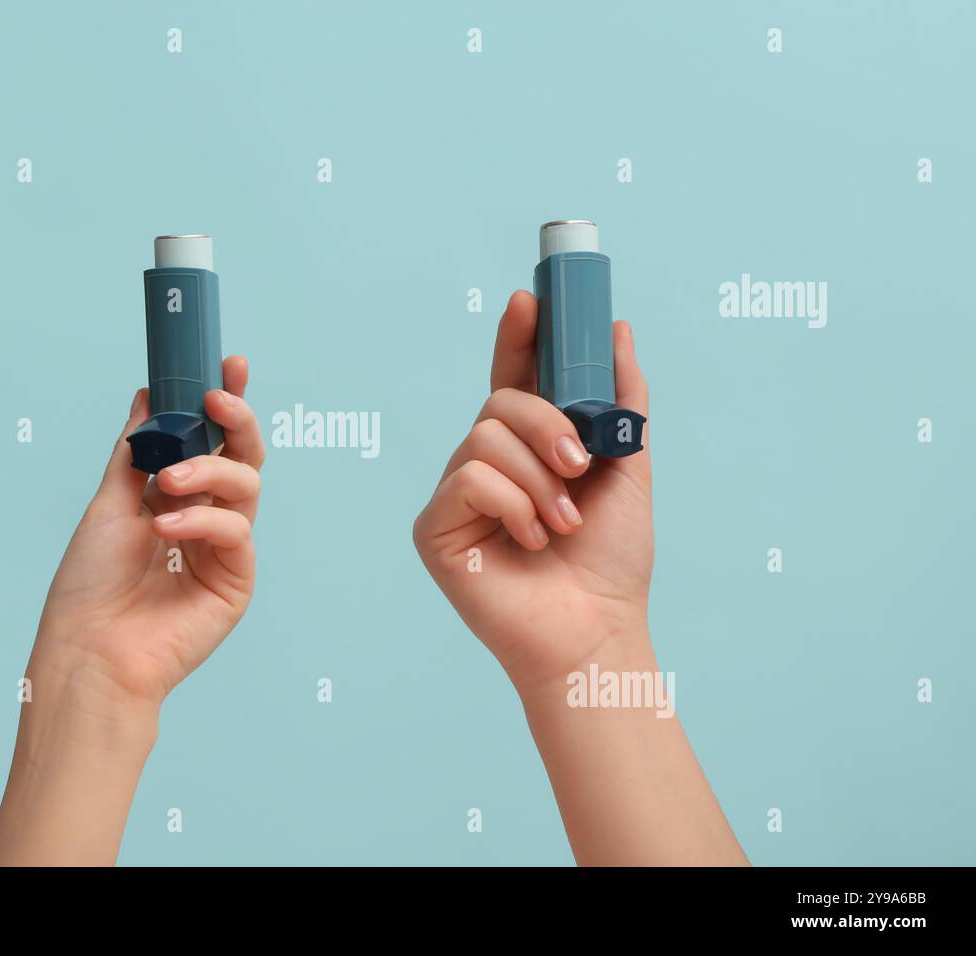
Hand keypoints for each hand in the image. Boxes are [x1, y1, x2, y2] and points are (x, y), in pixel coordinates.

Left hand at [0, 356, 263, 865]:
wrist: (89, 650)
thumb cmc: (90, 586)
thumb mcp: (109, 502)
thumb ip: (137, 449)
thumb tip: (146, 396)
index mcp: (175, 497)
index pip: (209, 440)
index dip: (222, 401)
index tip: (225, 362)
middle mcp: (205, 518)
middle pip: (241, 456)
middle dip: (236, 419)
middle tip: (217, 396)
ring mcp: (224, 549)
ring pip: (245, 485)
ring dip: (209, 471)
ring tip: (169, 482)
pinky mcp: (236, 580)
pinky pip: (236, 531)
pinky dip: (203, 520)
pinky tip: (167, 526)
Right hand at [412, 291, 652, 686]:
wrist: (596, 630)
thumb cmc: (610, 562)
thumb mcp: (628, 466)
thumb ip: (621, 400)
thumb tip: (618, 330)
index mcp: (527, 450)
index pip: (514, 378)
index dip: (518, 336)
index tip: (530, 297)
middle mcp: (486, 467)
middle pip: (499, 402)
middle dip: (548, 426)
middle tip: (583, 466)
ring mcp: (457, 497)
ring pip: (484, 439)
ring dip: (540, 480)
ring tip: (562, 524)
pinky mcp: (435, 528)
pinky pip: (468, 480)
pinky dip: (513, 505)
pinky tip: (531, 541)